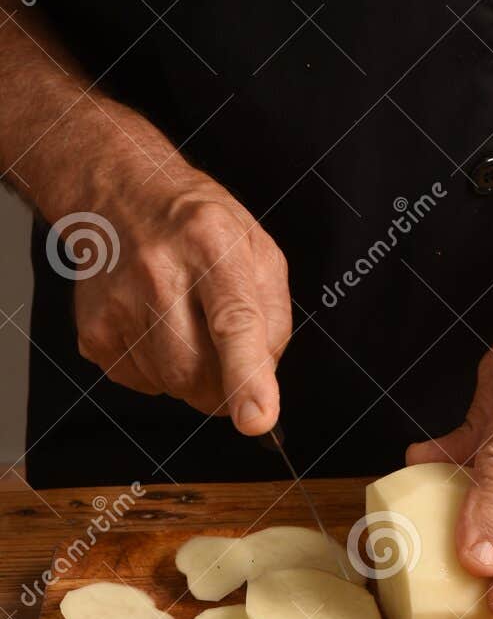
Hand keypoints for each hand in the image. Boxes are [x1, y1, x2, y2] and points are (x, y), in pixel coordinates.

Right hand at [65, 142, 290, 433]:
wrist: (121, 199)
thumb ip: (274, 319)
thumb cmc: (200, 230)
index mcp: (213, 246)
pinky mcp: (92, 331)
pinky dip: (160, 371)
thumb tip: (262, 384)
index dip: (247, 377)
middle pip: (196, 371)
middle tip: (226, 354)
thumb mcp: (259, 252)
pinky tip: (157, 328)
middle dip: (223, 386)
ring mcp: (117, 304)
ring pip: (170, 385)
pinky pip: (141, 384)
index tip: (257, 418)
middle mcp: (159, 272)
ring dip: (191, 375)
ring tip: (186, 323)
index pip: (233, 321)